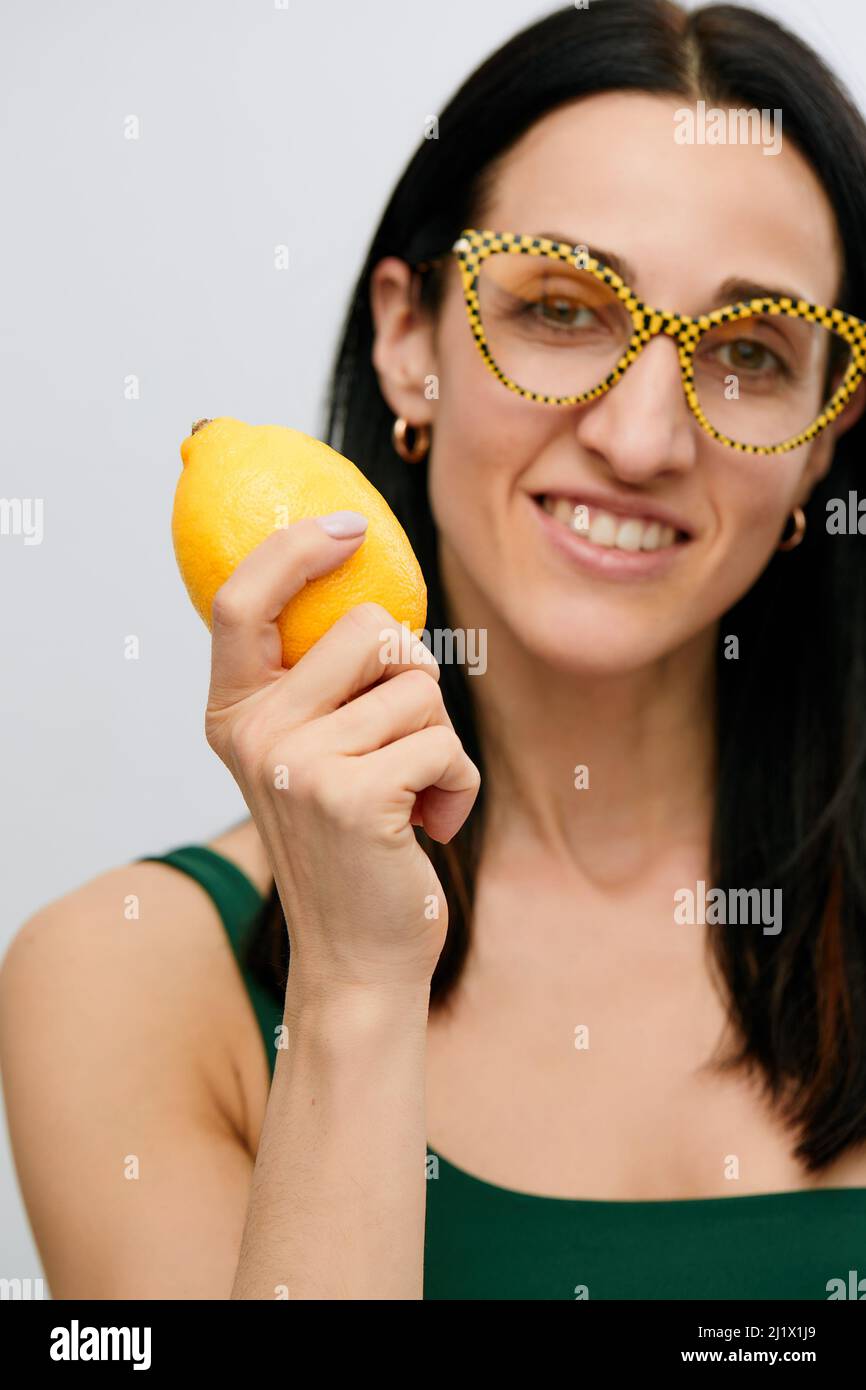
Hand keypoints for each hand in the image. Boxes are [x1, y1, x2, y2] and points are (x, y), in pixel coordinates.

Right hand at [204, 515, 480, 1000]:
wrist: (359, 958)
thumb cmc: (352, 848)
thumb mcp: (313, 757)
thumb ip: (319, 684)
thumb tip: (370, 584)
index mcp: (234, 714)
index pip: (244, 600)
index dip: (296, 549)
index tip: (351, 525)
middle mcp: (253, 732)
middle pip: (371, 628)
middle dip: (414, 681)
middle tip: (401, 747)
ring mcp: (297, 763)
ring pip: (419, 686)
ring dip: (441, 742)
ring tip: (412, 798)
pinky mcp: (352, 796)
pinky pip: (444, 741)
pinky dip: (458, 784)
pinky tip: (427, 828)